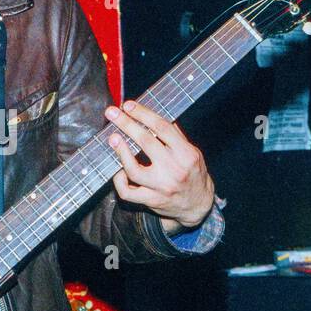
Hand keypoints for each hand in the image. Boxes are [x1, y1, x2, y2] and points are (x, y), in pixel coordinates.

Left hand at [104, 100, 214, 228]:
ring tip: (112, 138)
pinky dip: (119, 180)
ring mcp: (161, 187)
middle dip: (126, 124)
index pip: (162, 128)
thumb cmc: (193, 174)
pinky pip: (128, 191)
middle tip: (112, 113)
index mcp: (186, 153)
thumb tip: (151, 115)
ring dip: (120, 152)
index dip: (143, 114)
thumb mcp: (192, 152)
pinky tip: (117, 170)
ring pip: (134, 169)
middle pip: (146, 142)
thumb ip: (174, 135)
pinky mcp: (151, 200)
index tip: (129, 106)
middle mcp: (174, 169)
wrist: (198, 205)